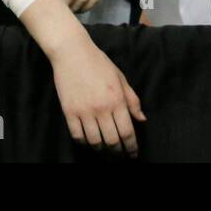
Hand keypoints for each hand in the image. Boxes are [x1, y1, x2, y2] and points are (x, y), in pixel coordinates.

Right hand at [50, 36, 145, 157]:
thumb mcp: (121, 78)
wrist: (73, 53)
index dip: (131, 146)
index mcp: (117, 100)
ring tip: (105, 150)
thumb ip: (132, 100)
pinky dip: (84, 142)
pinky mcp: (69, 112)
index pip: (127, 131)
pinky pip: (77, 135)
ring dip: (101, 149)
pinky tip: (89, 142)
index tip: (133, 154)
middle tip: (120, 156)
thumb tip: (141, 120)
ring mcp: (84, 111)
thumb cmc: (100, 64)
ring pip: (94, 141)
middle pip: (112, 140)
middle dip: (118, 152)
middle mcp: (102, 108)